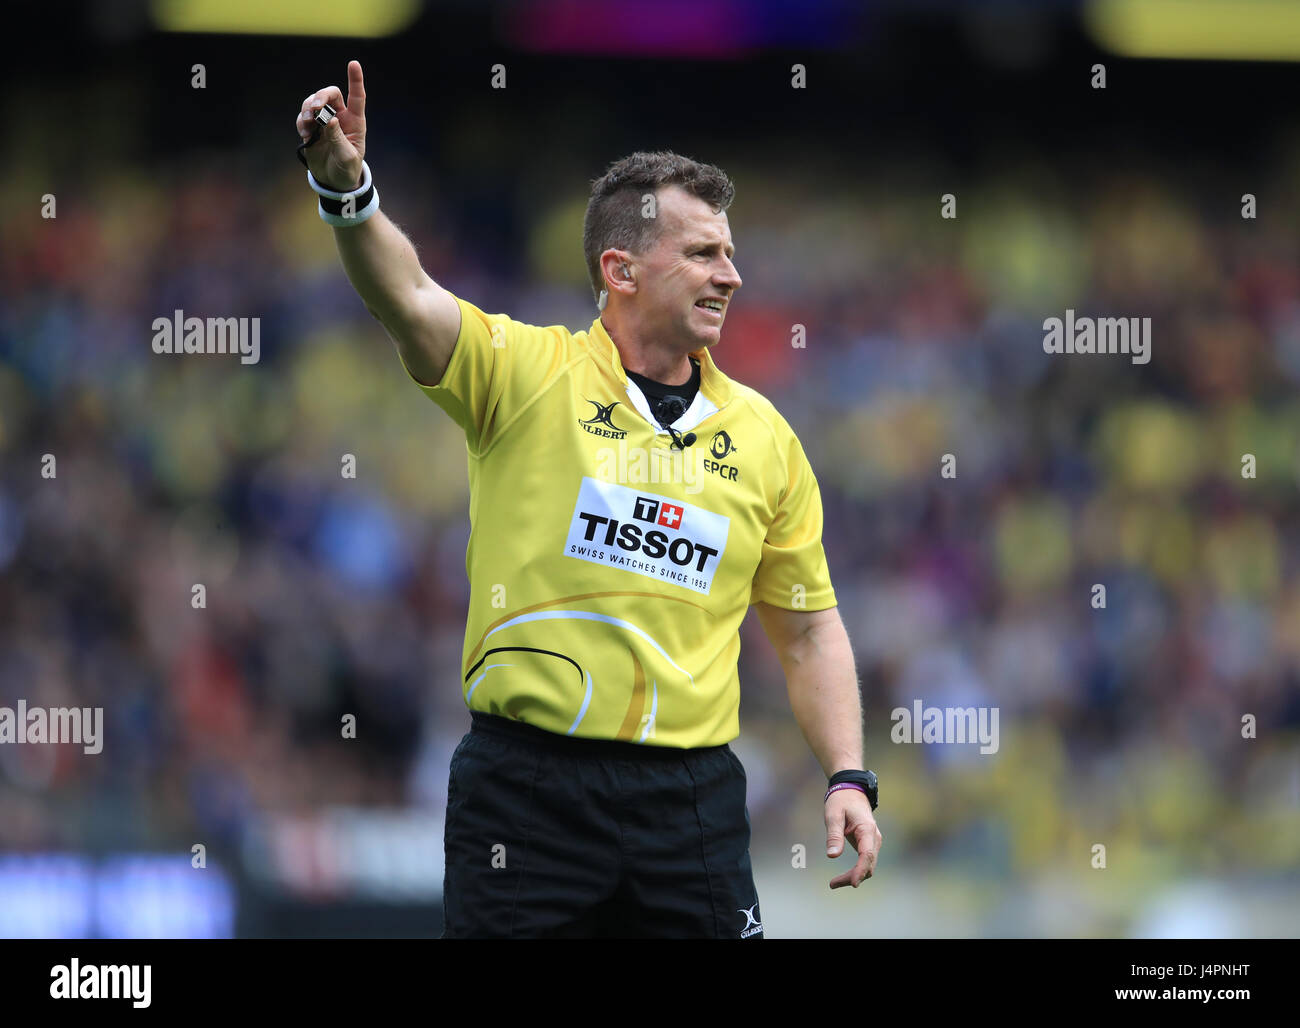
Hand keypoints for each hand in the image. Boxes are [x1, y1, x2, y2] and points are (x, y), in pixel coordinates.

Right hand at [296, 60, 366, 191]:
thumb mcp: (346, 157)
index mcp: (355, 122)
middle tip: (315, 108)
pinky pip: (303, 118)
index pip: (357, 96)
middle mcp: (340, 117)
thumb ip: (338, 138)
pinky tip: (305, 133)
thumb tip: (329, 120)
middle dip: (321, 96)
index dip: (355, 79)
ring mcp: (324, 122)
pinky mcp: (311, 130)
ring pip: (313, 103)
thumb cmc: (347, 168)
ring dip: (308, 109)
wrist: (335, 182)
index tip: (353, 63)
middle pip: (329, 94)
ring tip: (308, 123)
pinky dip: (302, 122)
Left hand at [826, 789, 881, 888]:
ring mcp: (873, 841)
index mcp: (866, 829)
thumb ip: (834, 835)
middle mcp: (874, 838)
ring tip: (834, 883)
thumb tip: (832, 856)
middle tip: (833, 884)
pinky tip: (844, 877)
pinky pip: (866, 861)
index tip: (853, 883)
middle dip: (854, 877)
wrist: (851, 790)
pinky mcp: (868, 844)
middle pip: (869, 864)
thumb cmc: (841, 801)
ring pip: (869, 865)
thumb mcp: (833, 815)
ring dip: (855, 876)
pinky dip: (857, 871)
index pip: (867, 854)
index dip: (860, 870)